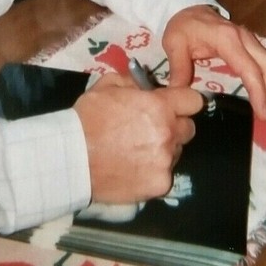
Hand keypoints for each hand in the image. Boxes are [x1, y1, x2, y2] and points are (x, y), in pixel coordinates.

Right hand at [73, 73, 202, 202]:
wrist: (71, 158)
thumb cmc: (87, 119)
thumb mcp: (107, 86)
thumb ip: (133, 81)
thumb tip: (146, 84)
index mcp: (159, 107)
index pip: (194, 101)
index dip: (184, 102)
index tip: (174, 106)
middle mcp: (168, 134)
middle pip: (188, 128)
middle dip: (174, 126)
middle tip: (152, 130)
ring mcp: (166, 161)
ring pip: (177, 152)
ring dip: (164, 150)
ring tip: (137, 152)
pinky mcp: (160, 184)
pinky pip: (165, 174)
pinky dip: (153, 172)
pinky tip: (133, 169)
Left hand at [162, 5, 265, 120]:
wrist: (190, 9)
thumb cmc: (183, 27)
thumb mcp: (174, 43)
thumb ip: (179, 67)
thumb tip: (179, 94)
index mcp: (228, 40)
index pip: (250, 69)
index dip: (260, 92)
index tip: (263, 113)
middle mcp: (247, 39)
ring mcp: (254, 41)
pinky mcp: (257, 44)